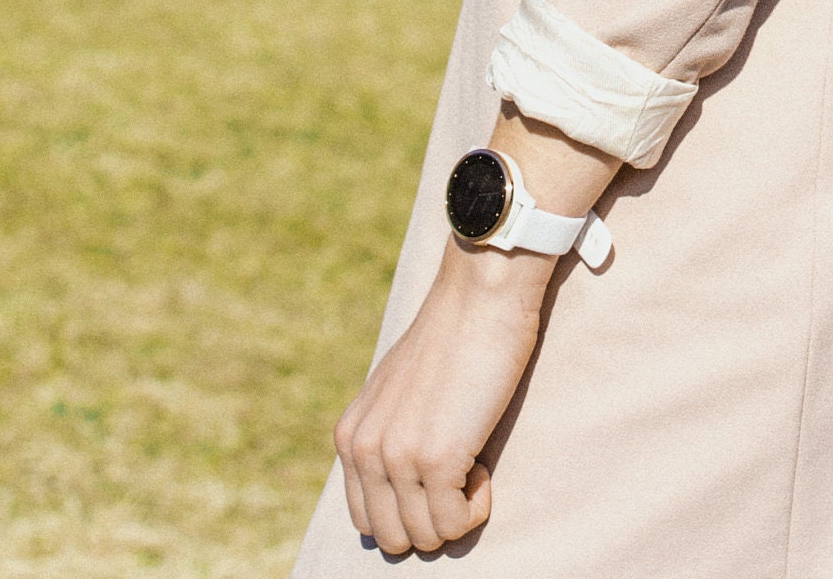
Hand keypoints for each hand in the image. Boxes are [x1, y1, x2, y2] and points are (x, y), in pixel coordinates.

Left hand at [335, 241, 548, 558]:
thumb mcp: (396, 392)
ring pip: (425, 537)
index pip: (365, 519)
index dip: (408, 511)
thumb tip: (397, 494)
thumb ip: (385, 436)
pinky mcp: (435, 460)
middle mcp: (364, 449)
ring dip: (456, 513)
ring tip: (471, 462)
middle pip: (392, 538)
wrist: (481, 295)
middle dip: (430, 520)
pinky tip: (482, 465)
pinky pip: (455, 524)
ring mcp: (397, 457)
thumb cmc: (453, 339)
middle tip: (458, 477)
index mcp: (350, 436)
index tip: (437, 477)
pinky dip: (476, 507)